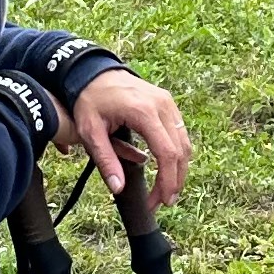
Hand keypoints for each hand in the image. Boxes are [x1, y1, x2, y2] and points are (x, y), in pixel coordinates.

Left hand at [62, 68, 191, 205]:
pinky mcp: (167, 102)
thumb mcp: (90, 132)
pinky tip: (167, 169)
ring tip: (167, 190)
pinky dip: (177, 153)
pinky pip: (180, 132)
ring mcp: (168, 102)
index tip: (160, 202)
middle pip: (181, 151)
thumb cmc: (89, 100)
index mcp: (144, 112)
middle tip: (163, 202)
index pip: (167, 154)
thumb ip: (105, 160)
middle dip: (175, 180)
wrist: (92, 71)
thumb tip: (118, 189)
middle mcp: (162, 105)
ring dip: (179, 168)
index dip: (166, 182)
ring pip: (184, 143)